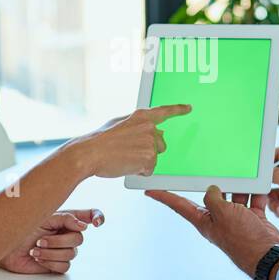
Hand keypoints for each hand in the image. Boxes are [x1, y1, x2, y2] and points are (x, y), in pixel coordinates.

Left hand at [0, 208, 104, 274]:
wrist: (6, 247)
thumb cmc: (22, 229)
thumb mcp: (44, 218)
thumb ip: (66, 219)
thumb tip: (84, 226)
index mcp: (66, 220)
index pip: (89, 216)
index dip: (97, 217)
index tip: (97, 222)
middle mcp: (66, 234)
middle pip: (79, 239)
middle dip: (58, 241)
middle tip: (40, 240)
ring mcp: (62, 250)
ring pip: (71, 254)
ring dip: (50, 252)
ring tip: (35, 249)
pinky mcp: (57, 265)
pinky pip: (64, 266)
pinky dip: (49, 262)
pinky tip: (38, 258)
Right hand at [68, 104, 191, 178]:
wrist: (89, 152)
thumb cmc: (99, 140)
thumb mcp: (119, 124)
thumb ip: (137, 125)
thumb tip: (152, 132)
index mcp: (141, 116)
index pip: (164, 111)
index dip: (178, 109)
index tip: (189, 108)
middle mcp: (149, 127)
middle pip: (160, 143)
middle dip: (149, 150)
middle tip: (128, 152)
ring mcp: (150, 142)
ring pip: (154, 157)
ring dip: (142, 161)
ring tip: (124, 158)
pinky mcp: (149, 158)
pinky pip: (149, 169)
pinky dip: (139, 171)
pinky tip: (125, 165)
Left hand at [145, 186, 278, 277]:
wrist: (268, 255)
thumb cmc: (243, 239)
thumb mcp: (222, 213)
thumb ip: (214, 198)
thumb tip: (212, 189)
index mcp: (205, 220)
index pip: (179, 205)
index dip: (164, 197)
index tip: (150, 190)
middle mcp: (218, 219)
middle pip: (212, 196)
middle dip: (217, 184)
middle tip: (215, 170)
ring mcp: (236, 219)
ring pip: (234, 196)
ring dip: (242, 188)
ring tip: (246, 179)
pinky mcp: (252, 218)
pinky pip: (252, 201)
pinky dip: (256, 194)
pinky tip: (260, 187)